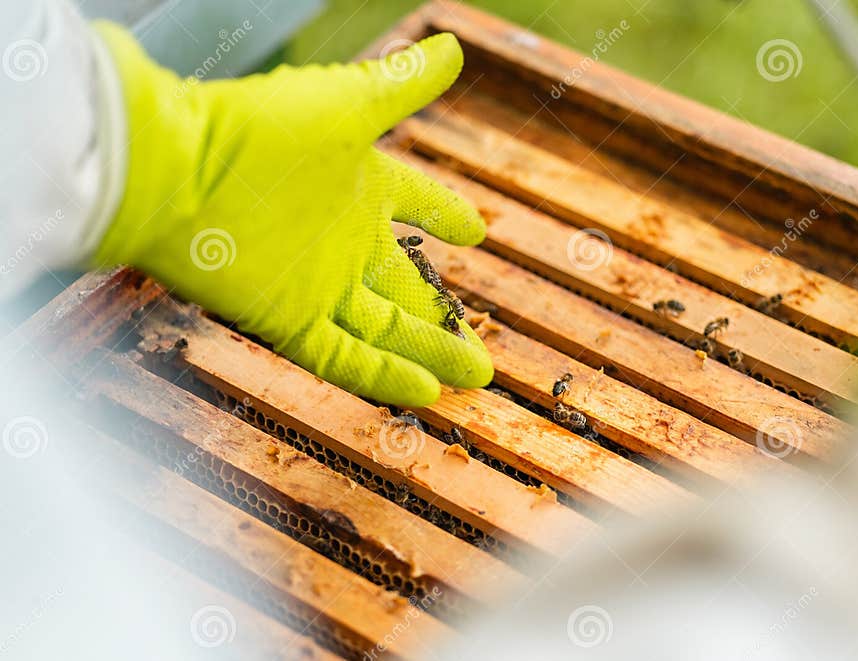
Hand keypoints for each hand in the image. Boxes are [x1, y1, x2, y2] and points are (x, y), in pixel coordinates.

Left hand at [92, 24, 491, 406]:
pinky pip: (347, 358)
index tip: (479, 232)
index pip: (419, 203)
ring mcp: (319, 285)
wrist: (173, 173)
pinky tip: (427, 395)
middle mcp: (344, 241)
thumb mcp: (348, 106)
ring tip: (475, 377)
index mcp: (362, 186)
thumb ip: (403, 85)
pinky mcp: (289, 321)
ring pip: (387, 330)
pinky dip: (386, 377)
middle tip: (484, 352)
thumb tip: (454, 48)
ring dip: (430, 354)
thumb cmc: (258, 132)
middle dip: (445, 321)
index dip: (448, 217)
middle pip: (407, 287)